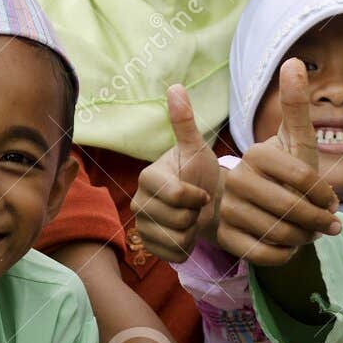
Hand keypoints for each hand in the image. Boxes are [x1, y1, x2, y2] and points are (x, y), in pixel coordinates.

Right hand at [132, 84, 222, 262]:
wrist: (205, 199)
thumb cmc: (201, 172)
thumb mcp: (196, 147)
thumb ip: (184, 121)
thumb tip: (175, 87)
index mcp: (148, 178)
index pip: (178, 197)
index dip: (197, 196)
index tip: (201, 189)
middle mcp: (137, 203)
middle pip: (179, 220)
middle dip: (195, 214)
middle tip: (197, 204)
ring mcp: (142, 227)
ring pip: (177, 239)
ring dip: (193, 230)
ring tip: (192, 216)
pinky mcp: (150, 248)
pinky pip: (174, 255)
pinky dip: (188, 247)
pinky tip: (188, 232)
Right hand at [216, 59, 341, 265]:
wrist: (253, 203)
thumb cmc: (284, 170)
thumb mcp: (294, 139)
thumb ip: (295, 104)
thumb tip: (295, 61)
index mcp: (256, 154)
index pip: (303, 177)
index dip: (324, 193)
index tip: (333, 200)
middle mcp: (236, 180)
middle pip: (293, 208)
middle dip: (318, 220)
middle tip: (329, 224)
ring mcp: (227, 210)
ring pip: (281, 234)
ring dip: (304, 238)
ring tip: (310, 233)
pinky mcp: (226, 239)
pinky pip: (266, 254)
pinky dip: (286, 254)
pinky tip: (292, 246)